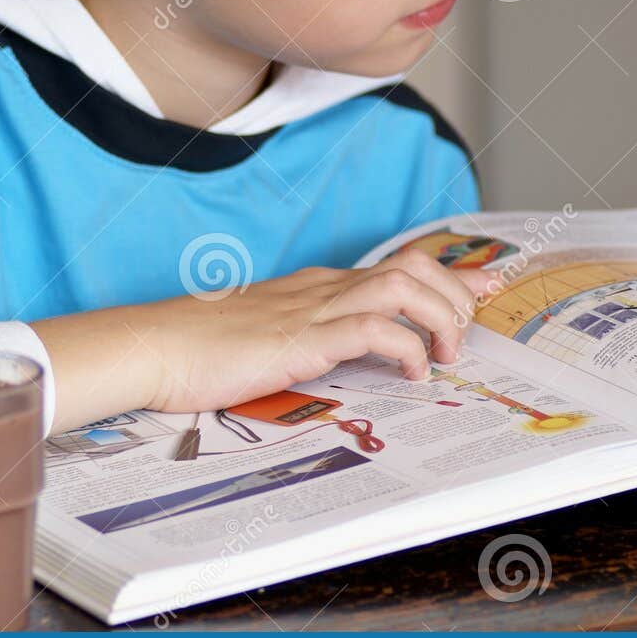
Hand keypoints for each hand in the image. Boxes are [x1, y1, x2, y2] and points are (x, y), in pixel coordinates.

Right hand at [135, 248, 501, 412]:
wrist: (152, 347)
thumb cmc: (197, 351)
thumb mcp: (264, 339)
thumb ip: (303, 340)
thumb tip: (337, 360)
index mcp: (314, 287)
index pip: (395, 265)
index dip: (448, 274)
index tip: (484, 286)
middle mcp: (321, 288)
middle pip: (412, 264)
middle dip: (453, 293)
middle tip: (469, 331)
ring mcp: (311, 309)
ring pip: (402, 286)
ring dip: (439, 317)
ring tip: (446, 355)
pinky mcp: (300, 338)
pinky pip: (372, 329)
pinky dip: (405, 346)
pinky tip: (412, 372)